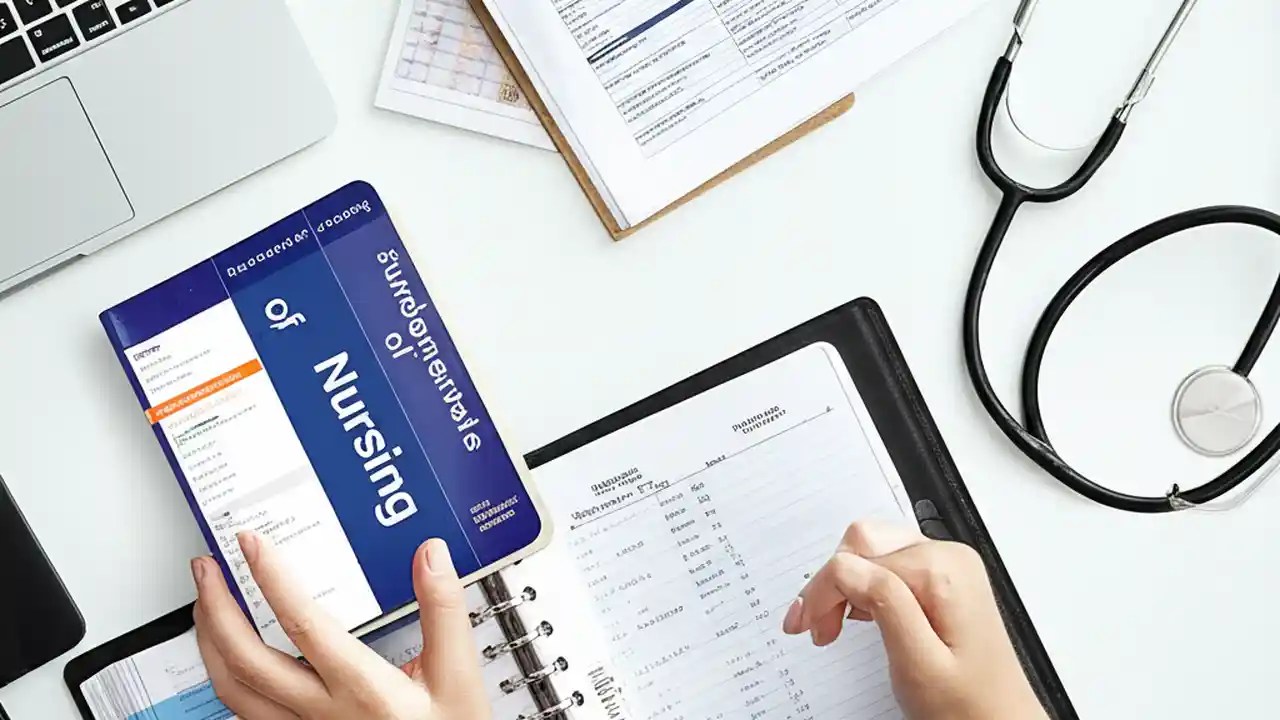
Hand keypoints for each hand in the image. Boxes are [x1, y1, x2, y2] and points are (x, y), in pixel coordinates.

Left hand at [191, 533, 489, 719]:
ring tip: (206, 606)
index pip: (302, 625)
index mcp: (363, 688)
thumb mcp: (458, 678)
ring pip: (233, 692)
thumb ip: (444, 613)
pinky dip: (225, 677)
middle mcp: (324, 712)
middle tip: (208, 567)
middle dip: (216, 607)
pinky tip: (228, 659)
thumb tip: (430, 557)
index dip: (271, 579)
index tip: (253, 545)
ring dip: (210, 643)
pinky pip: (245, 713)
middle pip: (246, 660)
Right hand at [782, 521, 1046, 719]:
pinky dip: (862, 586)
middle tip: (814, 627)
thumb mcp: (918, 662)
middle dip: (830, 583)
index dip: (822, 594)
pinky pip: (888, 564)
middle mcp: (948, 557)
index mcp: (942, 570)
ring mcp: (947, 566)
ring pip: (871, 550)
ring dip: (843, 584)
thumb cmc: (969, 707)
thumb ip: (884, 603)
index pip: (856, 559)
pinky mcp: (943, 580)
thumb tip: (844, 567)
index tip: (804, 628)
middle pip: (862, 543)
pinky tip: (857, 616)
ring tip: (831, 626)